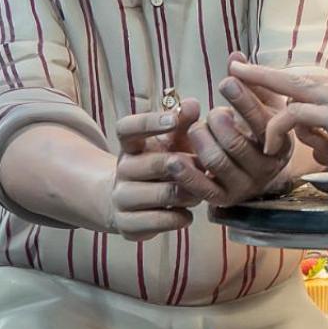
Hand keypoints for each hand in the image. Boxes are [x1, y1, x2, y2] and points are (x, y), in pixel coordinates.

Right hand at [108, 100, 222, 241]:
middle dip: (187, 166)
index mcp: (130, 146)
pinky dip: (181, 217)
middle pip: (155, 164)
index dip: (149, 123)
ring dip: (189, 192)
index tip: (173, 120)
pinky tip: (187, 213)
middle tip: (206, 167)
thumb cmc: (161, 165)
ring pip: (163, 194)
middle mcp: (121, 170)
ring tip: (199, 192)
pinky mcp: (127, 225)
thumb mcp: (172, 142)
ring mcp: (121, 198)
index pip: (128, 128)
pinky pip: (161, 221)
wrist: (130, 204)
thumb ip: (182, 123)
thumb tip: (192, 103)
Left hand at [188, 58, 300, 205]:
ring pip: (217, 162)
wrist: (257, 175)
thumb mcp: (261, 106)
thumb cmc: (256, 132)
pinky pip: (202, 189)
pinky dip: (186, 174)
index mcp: (279, 141)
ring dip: (201, 141)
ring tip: (195, 129)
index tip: (226, 81)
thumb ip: (251, 82)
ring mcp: (244, 186)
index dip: (244, 100)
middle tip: (212, 113)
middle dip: (218, 122)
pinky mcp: (223, 200)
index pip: (262, 120)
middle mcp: (266, 167)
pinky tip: (173, 159)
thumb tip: (236, 56)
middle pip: (236, 143)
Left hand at [228, 60, 327, 182]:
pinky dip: (278, 127)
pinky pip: (297, 115)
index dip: (280, 77)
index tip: (257, 73)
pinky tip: (269, 145)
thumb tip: (318, 148)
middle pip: (292, 75)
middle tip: (233, 66)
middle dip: (260, 72)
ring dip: (264, 101)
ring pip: (291, 88)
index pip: (306, 79)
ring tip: (246, 114)